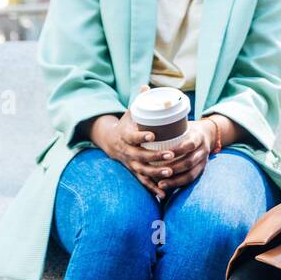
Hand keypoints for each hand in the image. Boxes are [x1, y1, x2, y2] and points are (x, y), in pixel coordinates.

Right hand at [93, 84, 182, 200]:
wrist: (110, 141)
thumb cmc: (126, 124)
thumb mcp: (130, 112)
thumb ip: (139, 101)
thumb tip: (147, 86)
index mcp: (125, 136)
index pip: (133, 136)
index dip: (141, 136)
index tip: (152, 135)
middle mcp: (126, 151)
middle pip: (140, 156)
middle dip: (155, 156)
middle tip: (170, 155)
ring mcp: (130, 163)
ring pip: (142, 170)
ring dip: (155, 173)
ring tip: (170, 173)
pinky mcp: (134, 171)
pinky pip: (143, 181)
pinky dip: (152, 188)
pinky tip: (163, 194)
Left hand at [151, 119, 214, 193]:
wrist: (208, 134)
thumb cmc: (188, 129)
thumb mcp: (183, 125)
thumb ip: (169, 128)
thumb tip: (143, 123)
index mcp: (199, 136)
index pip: (190, 144)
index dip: (178, 150)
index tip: (165, 154)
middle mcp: (203, 150)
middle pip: (189, 162)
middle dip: (173, 169)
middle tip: (157, 172)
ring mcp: (204, 161)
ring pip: (191, 174)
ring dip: (175, 181)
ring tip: (160, 184)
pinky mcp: (201, 170)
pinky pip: (191, 180)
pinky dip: (179, 184)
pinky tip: (168, 187)